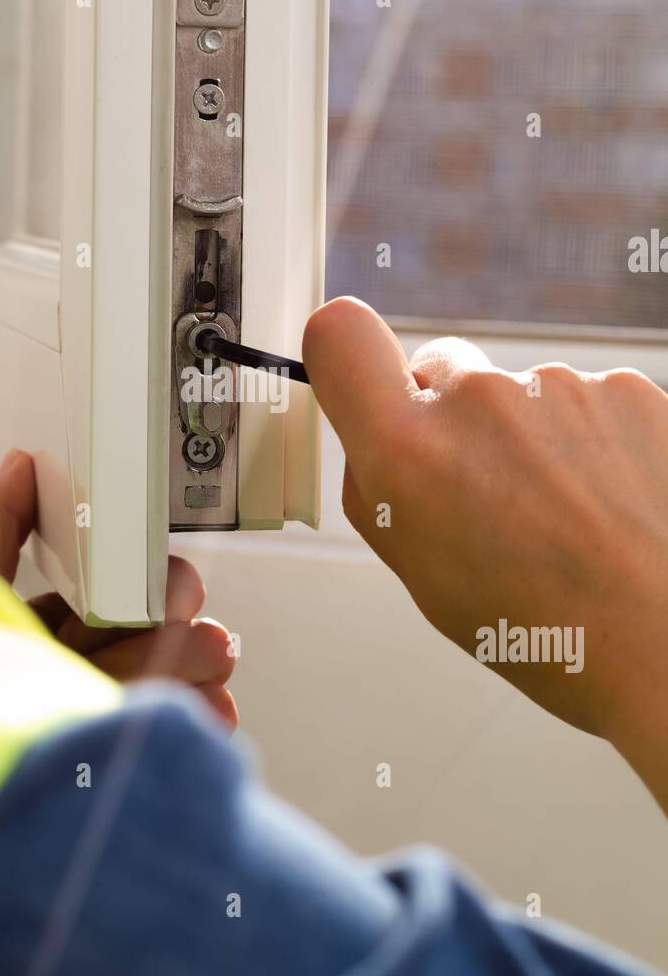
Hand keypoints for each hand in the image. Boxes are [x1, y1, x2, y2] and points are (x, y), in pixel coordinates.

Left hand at [0, 450, 237, 729]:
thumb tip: (21, 461)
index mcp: (56, 632)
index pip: (121, 583)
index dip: (142, 575)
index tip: (141, 581)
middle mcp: (97, 673)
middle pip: (171, 619)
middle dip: (168, 615)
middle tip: (150, 628)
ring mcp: (130, 718)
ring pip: (199, 663)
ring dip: (192, 659)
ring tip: (157, 675)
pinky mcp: (157, 765)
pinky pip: (209, 724)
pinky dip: (209, 714)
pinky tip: (189, 711)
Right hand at [304, 298, 667, 812]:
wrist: (665, 638)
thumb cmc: (552, 631)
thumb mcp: (422, 576)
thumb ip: (381, 489)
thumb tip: (375, 443)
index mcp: (410, 454)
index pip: (340, 337)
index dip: (342, 353)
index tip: (357, 377)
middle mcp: (479, 401)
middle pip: (439, 369)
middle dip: (450, 418)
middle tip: (486, 491)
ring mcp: (558, 385)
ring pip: (517, 393)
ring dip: (528, 438)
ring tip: (563, 517)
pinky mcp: (626, 386)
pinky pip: (582, 399)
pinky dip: (588, 441)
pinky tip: (605, 502)